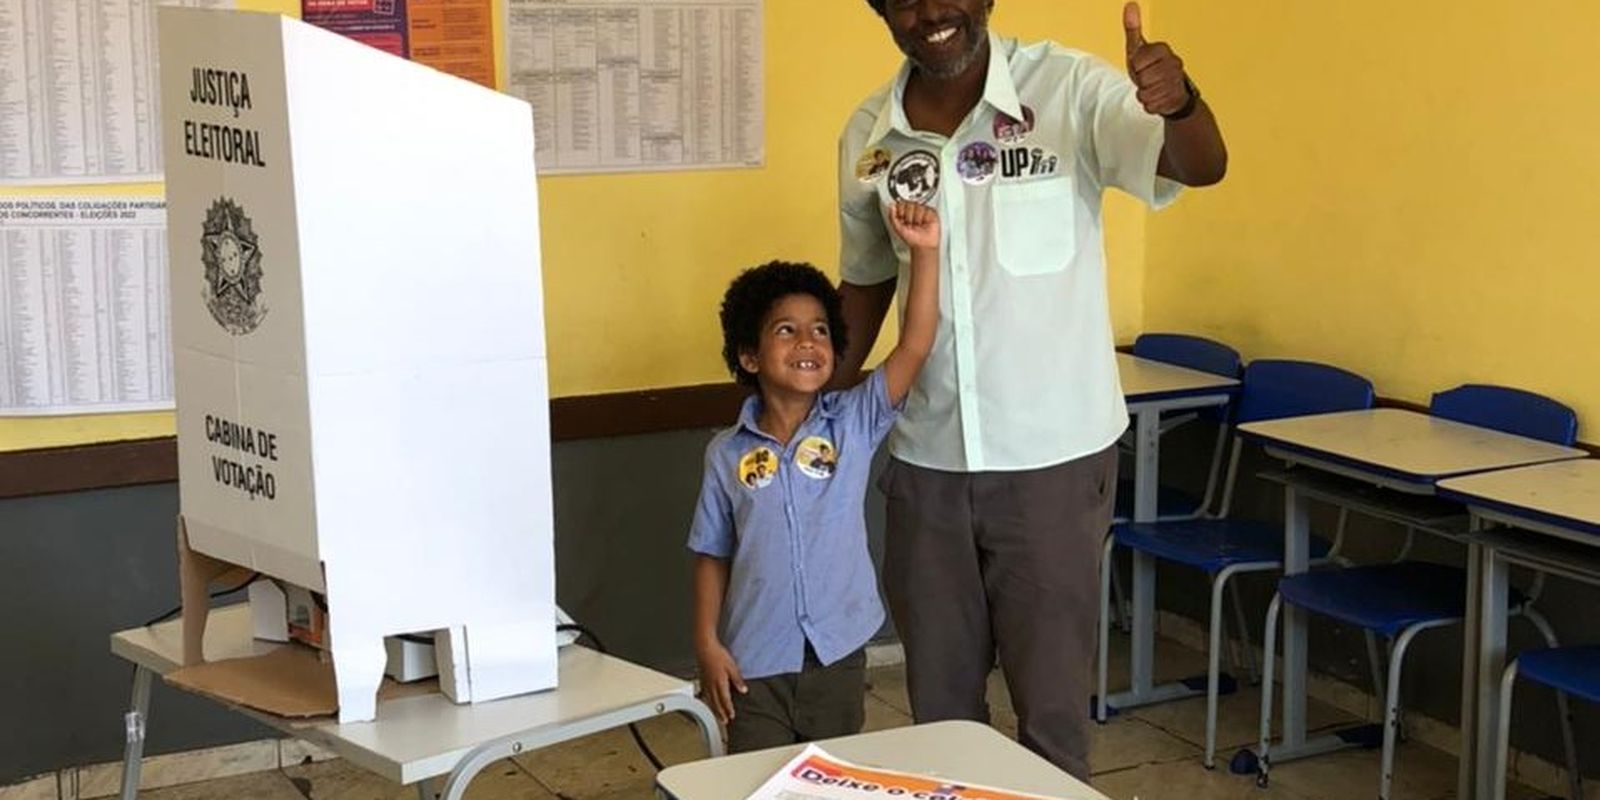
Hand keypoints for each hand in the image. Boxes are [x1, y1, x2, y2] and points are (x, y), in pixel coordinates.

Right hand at [695, 639, 746, 722]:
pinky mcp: (702, 679)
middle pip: (717, 703)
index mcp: (720, 683)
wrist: (704, 647)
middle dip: (721, 713)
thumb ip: (737, 679)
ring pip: (710, 700)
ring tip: (717, 716)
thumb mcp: (732, 666)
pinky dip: (708, 701)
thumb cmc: (718, 655)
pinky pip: (705, 694)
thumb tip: (744, 690)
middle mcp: (712, 685)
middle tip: (725, 722)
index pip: (725, 700)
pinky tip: (708, 702)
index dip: (729, 709)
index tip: (732, 716)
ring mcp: (705, 683)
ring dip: (714, 710)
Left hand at [888, 200, 939, 251]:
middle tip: (911, 223)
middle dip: (909, 216)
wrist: (923, 245)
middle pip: (909, 203)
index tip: (902, 218)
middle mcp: (913, 210)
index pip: (901, 203)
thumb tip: (891, 206)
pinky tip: (925, 223)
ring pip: (918, 206)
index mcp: (904, 212)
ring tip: (918, 224)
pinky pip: (927, 209)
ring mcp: (922, 210)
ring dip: (917, 218)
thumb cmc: (912, 238)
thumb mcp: (897, 229)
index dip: (901, 210)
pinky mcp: (931, 212)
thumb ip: (892, 217)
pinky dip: (925, 218)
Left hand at [1124, 2, 1191, 116]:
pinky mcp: (1175, 99)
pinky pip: (1150, 106)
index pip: (1136, 62)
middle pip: (1141, 80)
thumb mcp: (1139, 48)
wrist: (1171, 92)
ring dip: (1144, 94)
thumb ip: (1133, 28)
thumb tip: (1130, 4)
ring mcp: (1176, 82)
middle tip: (1148, 78)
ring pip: (1145, 94)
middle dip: (1140, 82)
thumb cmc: (1151, 68)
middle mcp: (1174, 64)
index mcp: (1163, 49)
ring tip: (1153, 88)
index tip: (1142, 66)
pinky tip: (1158, 98)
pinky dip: (1150, 105)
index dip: (1135, 67)